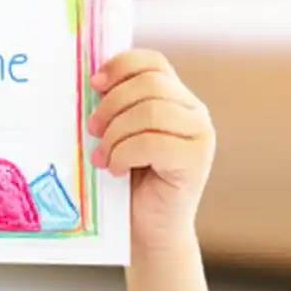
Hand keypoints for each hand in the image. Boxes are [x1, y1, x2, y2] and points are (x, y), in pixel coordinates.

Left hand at [88, 50, 214, 250]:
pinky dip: (125, 153)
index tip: (94, 84)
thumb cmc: (128, 177)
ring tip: (103, 155)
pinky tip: (117, 168)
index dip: (121, 66)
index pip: (153, 62)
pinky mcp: (197, 161)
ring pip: (150, 112)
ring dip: (116, 133)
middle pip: (149, 85)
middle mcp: (194, 111)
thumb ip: (114, 106)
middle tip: (92, 129)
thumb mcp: (118, 132)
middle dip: (111, 105)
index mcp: (175, 96)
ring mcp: (200, 135)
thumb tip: (90, 81)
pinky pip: (153, 143)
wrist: (146, 228)